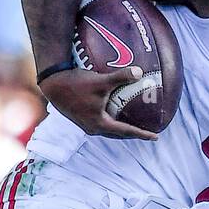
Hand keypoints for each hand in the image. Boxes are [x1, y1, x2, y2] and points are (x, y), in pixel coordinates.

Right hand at [40, 67, 158, 140]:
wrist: (52, 84)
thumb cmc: (76, 83)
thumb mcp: (101, 80)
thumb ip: (121, 77)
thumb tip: (140, 72)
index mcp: (99, 124)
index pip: (126, 131)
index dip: (142, 134)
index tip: (156, 136)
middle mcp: (92, 128)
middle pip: (118, 134)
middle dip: (132, 133)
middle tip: (147, 132)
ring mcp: (85, 124)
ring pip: (108, 130)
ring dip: (120, 129)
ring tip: (132, 125)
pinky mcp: (80, 117)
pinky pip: (100, 122)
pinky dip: (111, 121)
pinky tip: (113, 113)